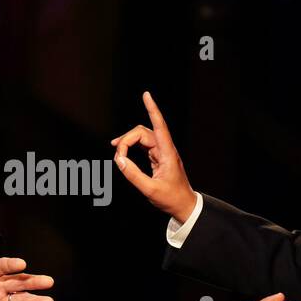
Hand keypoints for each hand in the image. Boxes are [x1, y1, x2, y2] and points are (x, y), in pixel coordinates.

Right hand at [110, 91, 195, 222]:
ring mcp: (162, 153)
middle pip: (143, 132)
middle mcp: (165, 149)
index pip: (159, 125)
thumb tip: (120, 161)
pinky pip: (143, 146)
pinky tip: (123, 153)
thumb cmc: (171, 198)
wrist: (183, 205)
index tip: (146, 95)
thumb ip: (133, 175)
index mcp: (167, 153)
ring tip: (117, 153)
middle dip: (127, 139)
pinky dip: (132, 147)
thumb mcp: (150, 189)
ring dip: (128, 142)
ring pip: (142, 138)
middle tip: (117, 155)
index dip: (152, 109)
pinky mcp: (158, 158)